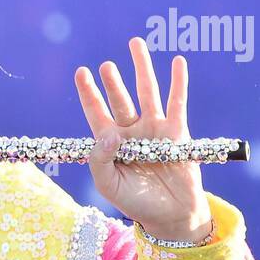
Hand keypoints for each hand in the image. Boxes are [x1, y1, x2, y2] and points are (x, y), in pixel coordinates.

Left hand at [73, 38, 211, 241]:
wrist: (171, 215)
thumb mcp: (108, 184)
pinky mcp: (178, 133)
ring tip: (136, 44)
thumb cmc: (135, 202)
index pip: (96, 112)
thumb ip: (100, 159)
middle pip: (120, 98)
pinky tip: (178, 61)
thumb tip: (107, 133)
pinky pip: (177, 102)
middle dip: (113, 80)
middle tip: (106, 64)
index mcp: (111, 143)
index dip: (88, 93)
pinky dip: (178, 82)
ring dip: (142, 68)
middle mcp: (132, 132)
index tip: (80, 72)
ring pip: (147, 92)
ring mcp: (155, 130)